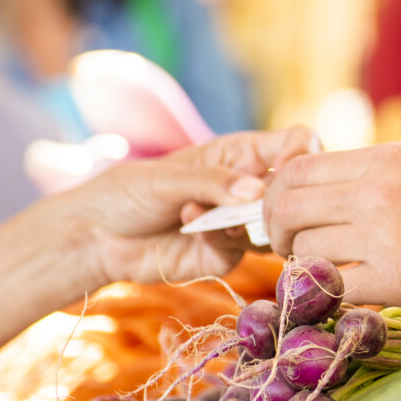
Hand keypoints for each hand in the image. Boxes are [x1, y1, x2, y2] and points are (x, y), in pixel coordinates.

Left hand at [69, 127, 321, 286]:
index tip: (291, 170)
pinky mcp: (223, 256)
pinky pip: (240, 251)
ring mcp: (237, 224)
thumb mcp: (169, 177)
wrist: (97, 236)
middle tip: (246, 202)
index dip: (303, 154)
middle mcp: (246, 188)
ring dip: (245, 222)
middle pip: (291, 191)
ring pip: (272, 227)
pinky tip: (192, 229)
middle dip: (276, 198)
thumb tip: (259, 193)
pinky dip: (220, 241)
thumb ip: (214, 182)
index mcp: (240, 153)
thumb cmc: (129, 191)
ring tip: (208, 215)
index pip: (294, 144)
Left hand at [265, 143, 400, 320]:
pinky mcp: (395, 280)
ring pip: (304, 249)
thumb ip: (379, 174)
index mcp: (386, 157)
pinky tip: (348, 297)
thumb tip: (328, 185)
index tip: (286, 218)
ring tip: (326, 276)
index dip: (278, 197)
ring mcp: (384, 234)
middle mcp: (377, 189)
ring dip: (304, 267)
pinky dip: (330, 296)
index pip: (297, 169)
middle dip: (276, 232)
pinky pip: (332, 288)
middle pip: (286, 206)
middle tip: (290, 250)